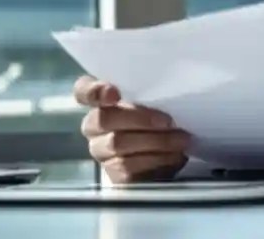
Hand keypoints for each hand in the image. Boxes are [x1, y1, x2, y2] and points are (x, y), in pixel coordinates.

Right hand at [74, 75, 190, 182]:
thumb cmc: (155, 117)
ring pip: (118, 144)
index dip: (93, 91)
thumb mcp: (153, 100)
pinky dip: (156, 160)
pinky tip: (174, 156)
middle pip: (104, 119)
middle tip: (167, 121)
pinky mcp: (113, 175)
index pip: (83, 91)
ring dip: (155, 141)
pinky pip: (129, 168)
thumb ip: (149, 92)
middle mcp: (93, 126)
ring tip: (180, 139)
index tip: (114, 93)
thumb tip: (170, 89)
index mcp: (98, 100)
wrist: (161, 154)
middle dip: (139, 119)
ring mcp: (101, 151)